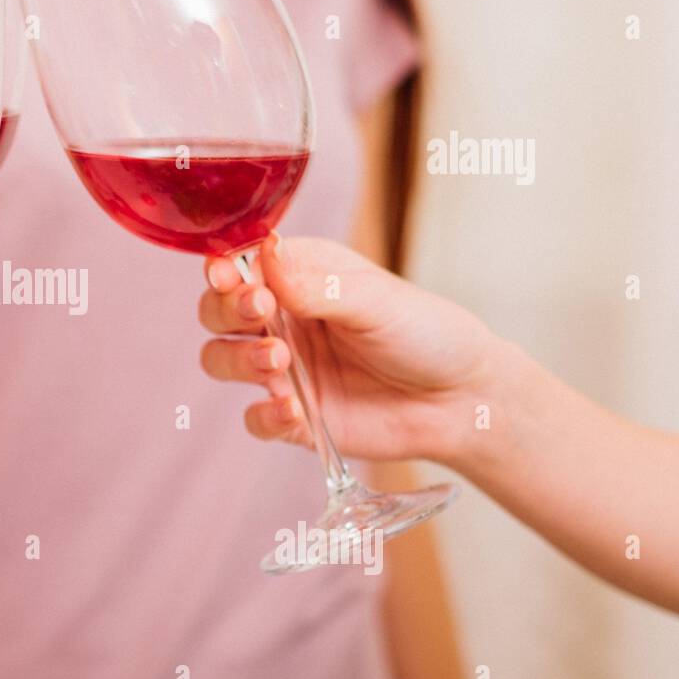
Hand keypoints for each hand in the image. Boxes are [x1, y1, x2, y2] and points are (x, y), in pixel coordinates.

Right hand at [200, 234, 505, 465]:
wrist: (462, 400)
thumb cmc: (427, 333)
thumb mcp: (376, 300)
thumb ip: (317, 286)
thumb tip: (264, 258)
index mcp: (299, 276)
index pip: (241, 264)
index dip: (224, 268)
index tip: (226, 275)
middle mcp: (282, 320)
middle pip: (216, 311)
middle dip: (225, 311)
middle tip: (259, 311)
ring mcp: (284, 370)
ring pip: (221, 360)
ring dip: (238, 359)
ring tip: (277, 360)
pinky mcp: (294, 417)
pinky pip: (254, 419)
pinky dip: (264, 416)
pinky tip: (292, 410)